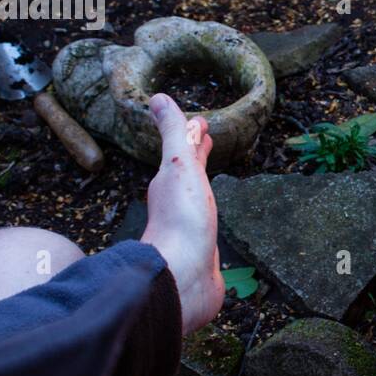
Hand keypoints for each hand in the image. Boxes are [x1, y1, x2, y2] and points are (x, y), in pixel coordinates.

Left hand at [140, 93, 223, 334]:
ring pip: (197, 200)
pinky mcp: (203, 254)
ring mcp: (190, 230)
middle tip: (207, 139)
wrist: (183, 276)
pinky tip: (217, 224)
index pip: (184, 153)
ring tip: (211, 176)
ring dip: (203, 186)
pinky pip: (207, 228)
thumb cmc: (181, 220)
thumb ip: (173, 135)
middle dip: (197, 156)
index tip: (202, 122)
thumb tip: (159, 98)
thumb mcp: (178, 168)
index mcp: (172, 184)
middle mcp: (178, 205)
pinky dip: (212, 217)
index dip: (192, 137)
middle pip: (188, 174)